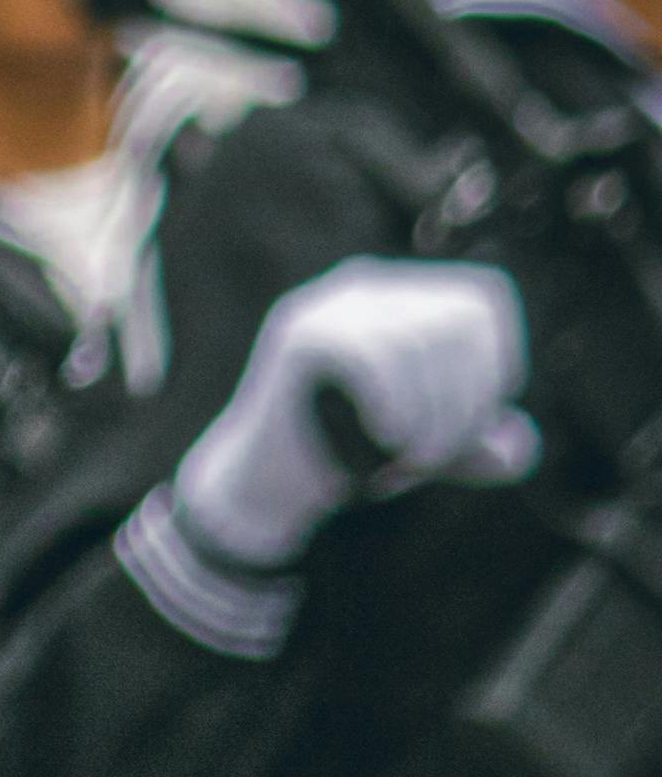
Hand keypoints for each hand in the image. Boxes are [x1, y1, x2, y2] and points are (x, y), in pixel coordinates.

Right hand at [170, 258, 536, 577]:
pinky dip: (394, 407)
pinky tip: (383, 440)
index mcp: (402, 299)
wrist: (262, 488)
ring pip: (420, 341)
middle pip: (459, 320)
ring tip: (409, 460)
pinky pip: (372, 355)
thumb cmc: (351, 458)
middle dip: (467, 402)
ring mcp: (328, 307)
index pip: (484, 299)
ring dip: (432, 417)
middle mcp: (366, 289)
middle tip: (436, 456)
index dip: (499, 363)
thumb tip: (515, 445)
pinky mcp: (299, 337)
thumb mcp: (436, 453)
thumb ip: (485, 448)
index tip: (472, 422)